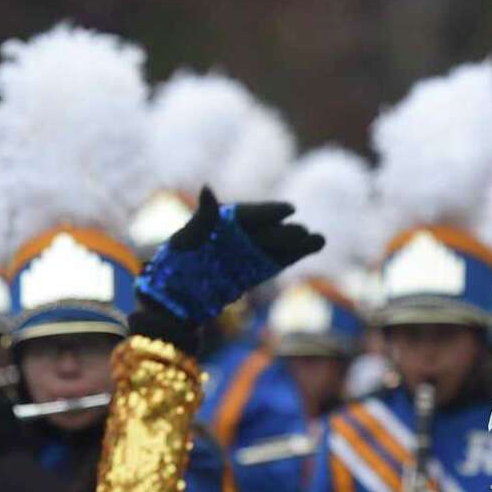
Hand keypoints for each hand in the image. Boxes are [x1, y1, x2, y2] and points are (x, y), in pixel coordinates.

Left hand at [135, 187, 324, 324]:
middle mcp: (232, 239)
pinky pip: (270, 264)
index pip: (247, 215)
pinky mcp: (246, 276)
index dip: (268, 212)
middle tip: (306, 232)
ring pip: (272, 248)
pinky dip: (288, 258)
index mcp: (217, 225)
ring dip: (296, 245)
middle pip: (264, 233)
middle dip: (286, 233)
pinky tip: (307, 251)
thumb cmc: (173, 268)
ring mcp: (240, 258)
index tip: (290, 209)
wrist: (171, 303)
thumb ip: (203, 217)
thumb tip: (208, 188)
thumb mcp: (186, 240)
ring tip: (320, 240)